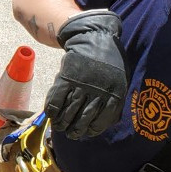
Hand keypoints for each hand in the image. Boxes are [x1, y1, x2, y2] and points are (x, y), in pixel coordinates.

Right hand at [45, 9, 127, 139]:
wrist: (94, 38)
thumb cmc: (109, 62)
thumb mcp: (119, 81)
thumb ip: (112, 101)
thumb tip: (103, 121)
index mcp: (114, 94)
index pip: (101, 122)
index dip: (91, 130)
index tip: (86, 132)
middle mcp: (98, 92)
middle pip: (83, 120)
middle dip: (74, 130)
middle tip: (70, 133)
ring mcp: (81, 85)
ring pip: (68, 113)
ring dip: (61, 123)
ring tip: (59, 126)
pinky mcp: (66, 79)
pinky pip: (56, 100)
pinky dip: (52, 110)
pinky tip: (51, 114)